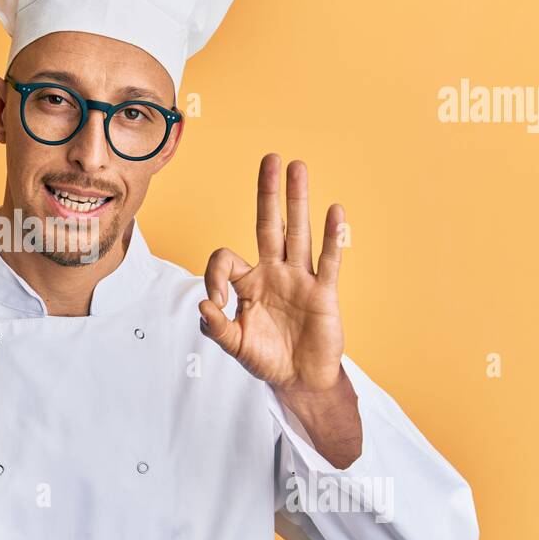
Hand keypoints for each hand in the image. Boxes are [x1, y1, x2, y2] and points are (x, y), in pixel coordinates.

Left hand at [199, 154, 345, 392]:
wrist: (300, 379)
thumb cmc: (266, 359)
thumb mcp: (234, 346)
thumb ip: (216, 328)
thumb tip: (203, 305)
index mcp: (248, 282)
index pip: (227, 258)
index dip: (215, 275)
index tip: (216, 303)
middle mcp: (273, 272)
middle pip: (269, 225)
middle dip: (268, 193)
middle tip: (270, 159)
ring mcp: (300, 279)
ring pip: (298, 233)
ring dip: (297, 201)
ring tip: (297, 167)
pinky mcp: (324, 292)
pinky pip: (328, 260)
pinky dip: (332, 237)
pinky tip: (335, 211)